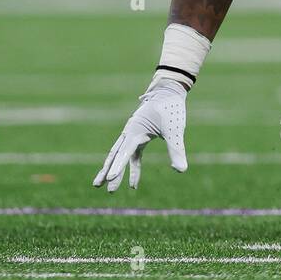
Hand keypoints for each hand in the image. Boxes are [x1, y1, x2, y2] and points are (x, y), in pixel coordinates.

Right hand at [92, 77, 188, 191]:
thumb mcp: (175, 130)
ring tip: (107, 188)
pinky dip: (132, 168)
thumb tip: (181, 170)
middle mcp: (130, 133)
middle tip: (98, 186)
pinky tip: (133, 184)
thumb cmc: (171, 109)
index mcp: (136, 130)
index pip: (124, 152)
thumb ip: (177, 149)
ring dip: (114, 171)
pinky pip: (133, 155)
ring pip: (120, 156)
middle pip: (116, 155)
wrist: (169, 91)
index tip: (111, 179)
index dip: (118, 166)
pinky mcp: (140, 137)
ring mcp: (133, 135)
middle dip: (108, 171)